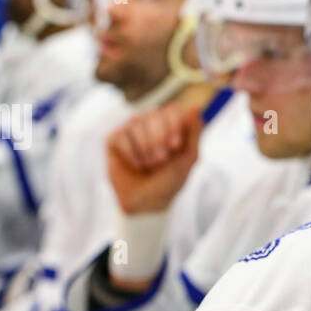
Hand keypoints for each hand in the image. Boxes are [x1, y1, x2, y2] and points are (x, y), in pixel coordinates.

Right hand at [106, 97, 204, 215]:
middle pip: (153, 114)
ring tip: (148, 165)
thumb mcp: (188, 159)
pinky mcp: (114, 140)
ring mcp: (131, 130)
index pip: (171, 110)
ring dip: (145, 149)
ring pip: (136, 123)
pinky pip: (121, 136)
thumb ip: (194, 134)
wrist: (147, 202)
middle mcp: (150, 123)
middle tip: (161, 160)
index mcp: (170, 125)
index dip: (173, 126)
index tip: (175, 146)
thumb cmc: (170, 181)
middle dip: (159, 139)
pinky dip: (131, 154)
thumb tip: (195, 108)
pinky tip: (135, 165)